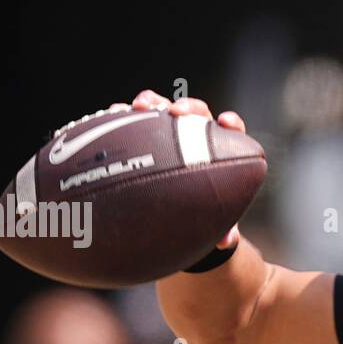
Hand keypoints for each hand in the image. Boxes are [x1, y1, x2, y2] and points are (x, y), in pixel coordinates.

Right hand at [129, 89, 248, 251]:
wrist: (179, 214)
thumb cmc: (202, 213)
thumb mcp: (214, 223)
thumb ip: (224, 232)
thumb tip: (226, 241)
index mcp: (220, 151)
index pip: (230, 132)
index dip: (230, 123)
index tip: (225, 122)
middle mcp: (196, 136)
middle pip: (196, 113)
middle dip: (186, 108)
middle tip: (176, 112)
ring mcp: (169, 132)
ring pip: (164, 108)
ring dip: (153, 102)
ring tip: (140, 106)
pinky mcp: (146, 134)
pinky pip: (136, 120)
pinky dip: (125, 115)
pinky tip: (112, 114)